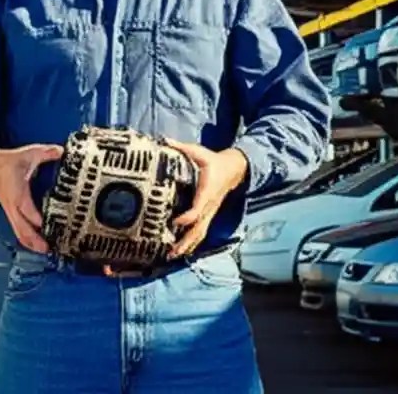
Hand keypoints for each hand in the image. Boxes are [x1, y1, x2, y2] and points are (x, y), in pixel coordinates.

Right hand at [0, 143, 63, 253]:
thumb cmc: (9, 163)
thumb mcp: (29, 154)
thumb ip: (47, 153)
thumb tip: (62, 151)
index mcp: (18, 193)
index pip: (28, 210)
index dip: (38, 220)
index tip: (50, 226)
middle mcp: (13, 206)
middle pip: (22, 229)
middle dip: (35, 240)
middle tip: (49, 248)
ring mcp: (11, 212)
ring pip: (19, 233)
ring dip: (31, 244)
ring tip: (46, 251)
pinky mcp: (11, 215)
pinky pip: (18, 231)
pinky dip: (27, 240)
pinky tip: (37, 245)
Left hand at [165, 140, 248, 258]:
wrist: (233, 169)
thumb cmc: (214, 162)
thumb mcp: (199, 152)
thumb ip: (181, 147)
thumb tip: (164, 140)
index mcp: (206, 192)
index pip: (197, 210)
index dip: (187, 218)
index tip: (174, 222)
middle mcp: (208, 206)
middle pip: (198, 229)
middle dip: (185, 242)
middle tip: (171, 252)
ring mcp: (209, 213)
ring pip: (199, 234)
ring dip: (187, 246)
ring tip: (172, 256)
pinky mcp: (208, 215)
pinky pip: (200, 232)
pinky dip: (191, 243)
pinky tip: (180, 250)